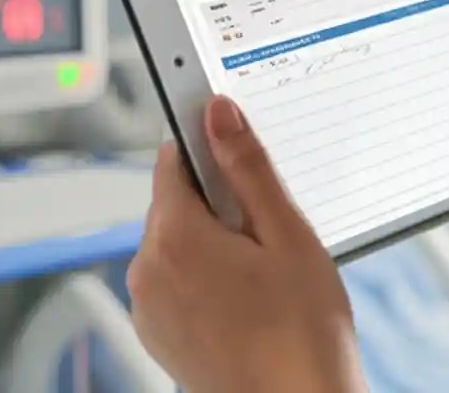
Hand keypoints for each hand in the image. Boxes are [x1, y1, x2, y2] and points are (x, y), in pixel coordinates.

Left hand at [127, 95, 364, 392]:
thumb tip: (218, 113)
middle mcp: (147, 269)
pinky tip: (244, 303)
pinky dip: (200, 281)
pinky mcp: (155, 334)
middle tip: (266, 236)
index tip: (239, 160)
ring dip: (208, 244)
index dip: (208, 152)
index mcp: (174, 237)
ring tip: (260, 277)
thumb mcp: (287, 235)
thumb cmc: (302, 334)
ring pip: (173, 244)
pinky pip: (172, 283)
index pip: (172, 161)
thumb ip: (247, 168)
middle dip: (215, 206)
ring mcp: (147, 306)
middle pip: (173, 204)